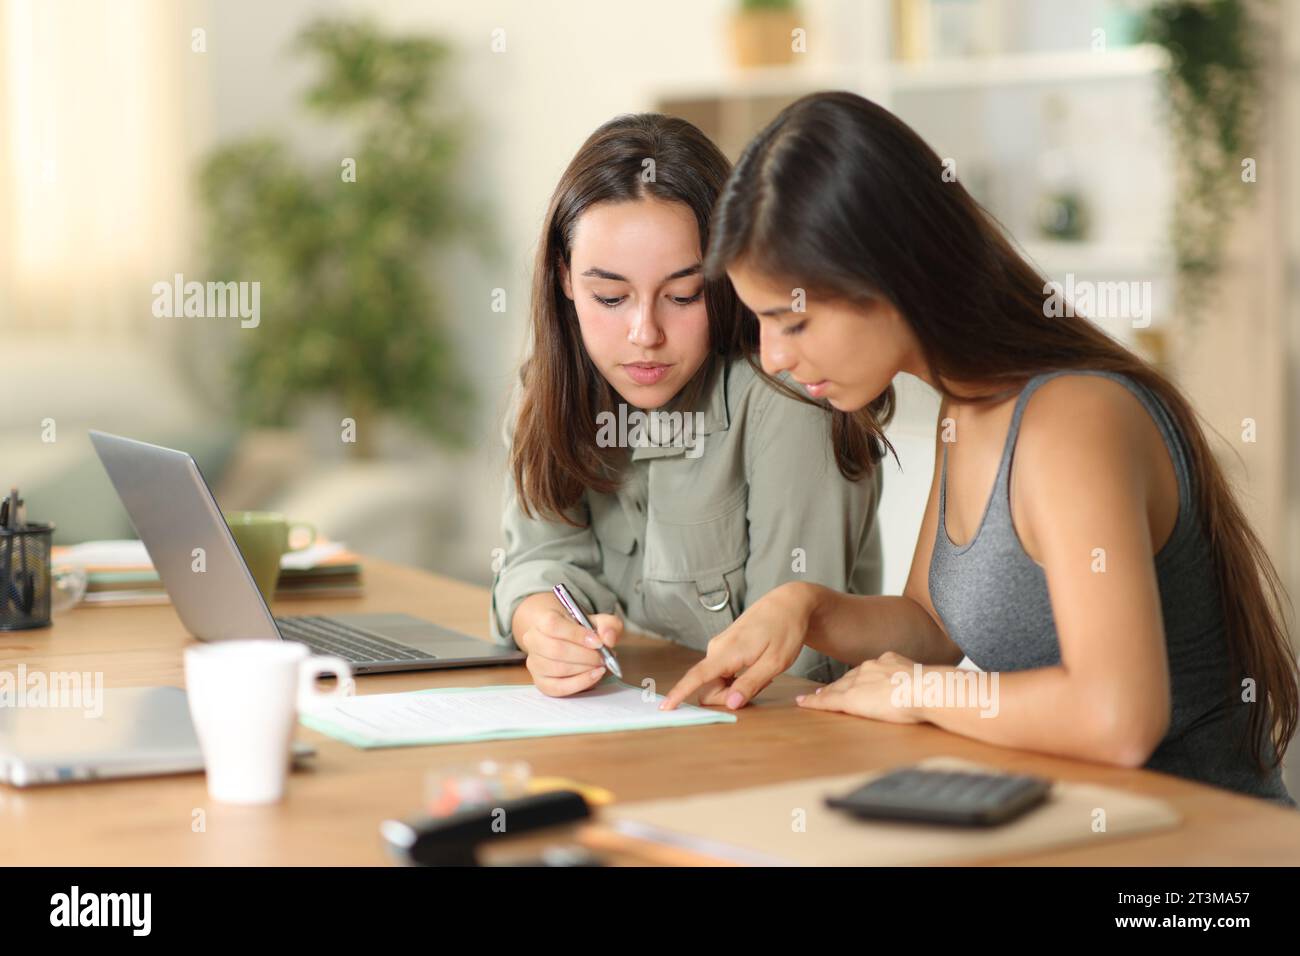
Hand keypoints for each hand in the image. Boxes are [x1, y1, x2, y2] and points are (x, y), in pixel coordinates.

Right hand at [514, 595, 621, 696]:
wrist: (567, 641)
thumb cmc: (581, 631)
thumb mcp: (598, 621)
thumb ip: (608, 625)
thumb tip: (608, 638)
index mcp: (542, 619)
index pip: (553, 625)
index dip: (577, 635)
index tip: (598, 642)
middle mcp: (533, 640)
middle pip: (556, 649)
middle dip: (586, 656)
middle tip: (604, 657)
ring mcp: (534, 663)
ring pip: (558, 668)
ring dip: (585, 669)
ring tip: (600, 665)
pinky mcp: (541, 682)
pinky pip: (559, 687)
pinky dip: (580, 683)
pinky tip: (594, 676)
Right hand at [660, 582, 814, 710]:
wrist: (788, 604)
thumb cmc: (785, 630)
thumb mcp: (775, 662)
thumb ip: (751, 684)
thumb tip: (731, 704)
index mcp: (727, 652)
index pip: (697, 677)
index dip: (679, 694)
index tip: (664, 708)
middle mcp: (716, 649)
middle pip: (709, 688)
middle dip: (730, 696)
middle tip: (762, 684)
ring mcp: (719, 647)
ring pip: (717, 681)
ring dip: (737, 687)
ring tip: (763, 672)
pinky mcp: (724, 647)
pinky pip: (722, 673)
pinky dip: (737, 678)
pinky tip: (756, 667)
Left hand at [795, 651, 924, 723]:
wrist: (925, 689)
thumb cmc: (932, 689)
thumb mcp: (923, 679)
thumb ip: (915, 680)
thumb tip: (925, 687)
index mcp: (888, 661)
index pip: (866, 670)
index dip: (856, 678)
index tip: (852, 682)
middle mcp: (870, 667)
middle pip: (848, 678)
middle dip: (838, 685)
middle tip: (825, 691)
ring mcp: (858, 682)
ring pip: (836, 688)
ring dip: (825, 693)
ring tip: (812, 698)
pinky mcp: (850, 698)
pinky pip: (827, 700)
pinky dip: (814, 702)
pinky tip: (803, 703)